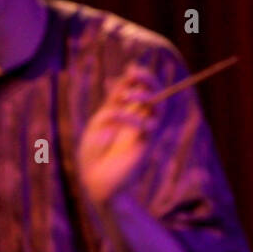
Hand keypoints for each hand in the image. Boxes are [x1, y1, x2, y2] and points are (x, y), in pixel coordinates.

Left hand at [78, 63, 161, 205]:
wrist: (95, 181)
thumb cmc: (94, 154)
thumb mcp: (99, 121)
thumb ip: (112, 101)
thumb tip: (122, 76)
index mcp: (127, 114)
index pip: (140, 90)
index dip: (137, 77)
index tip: (128, 70)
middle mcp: (140, 122)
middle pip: (156, 94)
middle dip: (149, 80)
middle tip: (135, 72)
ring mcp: (144, 133)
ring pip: (159, 108)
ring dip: (145, 96)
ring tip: (126, 94)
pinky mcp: (145, 145)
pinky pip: (148, 125)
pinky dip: (130, 116)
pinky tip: (113, 115)